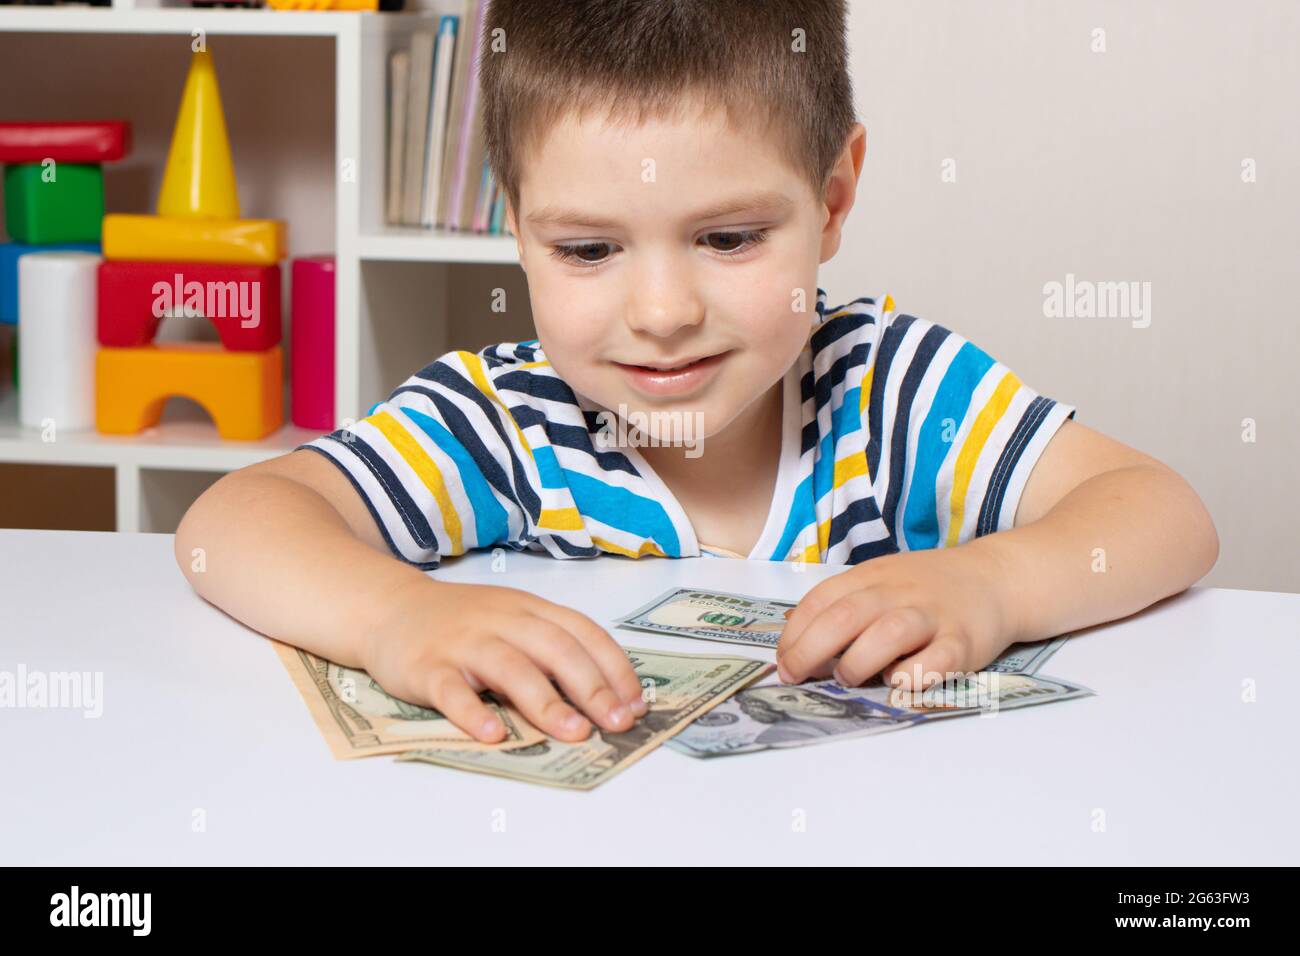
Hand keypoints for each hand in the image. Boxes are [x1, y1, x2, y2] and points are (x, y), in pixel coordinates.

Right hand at [360, 578, 646, 743]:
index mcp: (530, 610)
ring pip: (511, 668)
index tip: (636, 703)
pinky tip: (494, 735)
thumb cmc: (463, 623)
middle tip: (617, 723)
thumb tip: (607, 696)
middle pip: (555, 650)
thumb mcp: (513, 621)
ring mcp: (464, 643)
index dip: (614, 668)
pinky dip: (473, 712)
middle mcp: (502, 621)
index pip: (583, 633)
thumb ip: (552, 649)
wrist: (390, 609)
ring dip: (546, 702)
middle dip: (592, 688)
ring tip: (574, 733)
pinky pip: (452, 690)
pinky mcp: (427, 667)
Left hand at [776, 543, 1019, 690]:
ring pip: (887, 635)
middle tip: (795, 676)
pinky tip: (897, 683)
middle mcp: (898, 592)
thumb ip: (843, 604)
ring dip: (858, 664)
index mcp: (872, 576)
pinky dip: (909, 678)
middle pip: (844, 617)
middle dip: (809, 651)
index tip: (783, 661)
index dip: (794, 633)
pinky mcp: (963, 643)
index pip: (820, 600)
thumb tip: (795, 637)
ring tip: (849, 678)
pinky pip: (933, 664)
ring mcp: (931, 616)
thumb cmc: (927, 588)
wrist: (996, 578)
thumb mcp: (881, 581)